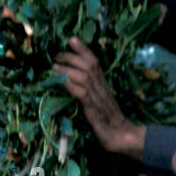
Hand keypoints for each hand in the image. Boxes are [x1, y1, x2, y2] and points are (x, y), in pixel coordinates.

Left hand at [53, 37, 144, 158]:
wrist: (121, 136)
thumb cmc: (107, 120)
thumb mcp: (97, 101)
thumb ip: (87, 90)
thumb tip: (69, 81)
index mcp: (102, 84)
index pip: (94, 62)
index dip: (83, 49)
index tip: (71, 39)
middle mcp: (101, 87)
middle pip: (88, 65)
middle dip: (71, 57)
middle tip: (57, 56)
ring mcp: (98, 98)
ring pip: (84, 76)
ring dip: (67, 70)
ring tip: (54, 68)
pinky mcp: (94, 110)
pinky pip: (82, 94)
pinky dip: (71, 86)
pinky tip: (61, 82)